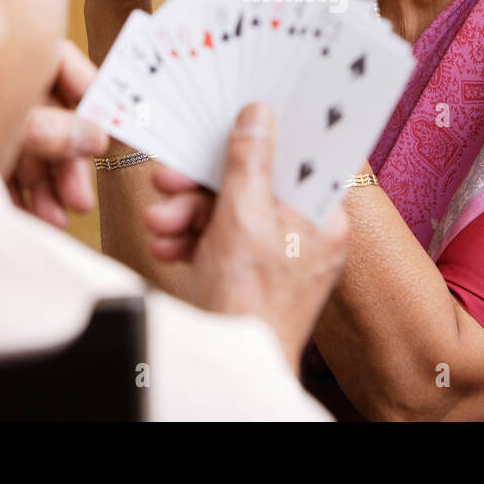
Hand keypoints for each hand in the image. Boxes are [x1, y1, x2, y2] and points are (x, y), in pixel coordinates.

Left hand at [8, 39, 109, 227]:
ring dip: (46, 189)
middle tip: (80, 200)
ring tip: (55, 222)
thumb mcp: (0, 124)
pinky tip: (30, 221)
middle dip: (67, 164)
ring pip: (25, 148)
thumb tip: (98, 138)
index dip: (92, 100)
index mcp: (6, 55)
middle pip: (48, 117)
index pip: (61, 64)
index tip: (113, 136)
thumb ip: (49, 130)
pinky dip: (15, 195)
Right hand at [144, 103, 348, 369]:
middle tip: (170, 177)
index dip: (269, 132)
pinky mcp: (246, 274)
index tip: (239, 112)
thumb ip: (248, 162)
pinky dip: (189, 239)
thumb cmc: (248, 305)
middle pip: (254, 182)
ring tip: (160, 223)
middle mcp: (304, 233)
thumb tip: (257, 116)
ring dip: (186, 213)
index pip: (301, 156)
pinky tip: (166, 246)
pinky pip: (217, 239)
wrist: (226, 371)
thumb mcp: (242, 217)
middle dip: (203, 184)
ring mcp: (275, 255)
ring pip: (228, 210)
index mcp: (322, 217)